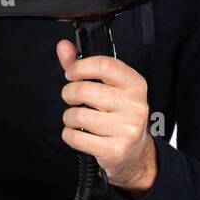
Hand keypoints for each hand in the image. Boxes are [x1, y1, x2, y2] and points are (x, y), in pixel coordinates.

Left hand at [55, 39, 156, 197]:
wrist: (135, 153)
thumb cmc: (117, 114)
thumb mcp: (108, 87)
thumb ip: (83, 66)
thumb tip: (63, 46)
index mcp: (135, 84)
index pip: (104, 65)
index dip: (80, 67)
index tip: (71, 73)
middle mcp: (135, 105)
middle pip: (84, 90)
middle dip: (69, 93)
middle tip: (72, 99)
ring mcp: (127, 129)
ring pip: (77, 115)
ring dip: (69, 118)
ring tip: (79, 119)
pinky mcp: (115, 150)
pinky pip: (75, 138)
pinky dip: (69, 135)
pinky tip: (79, 134)